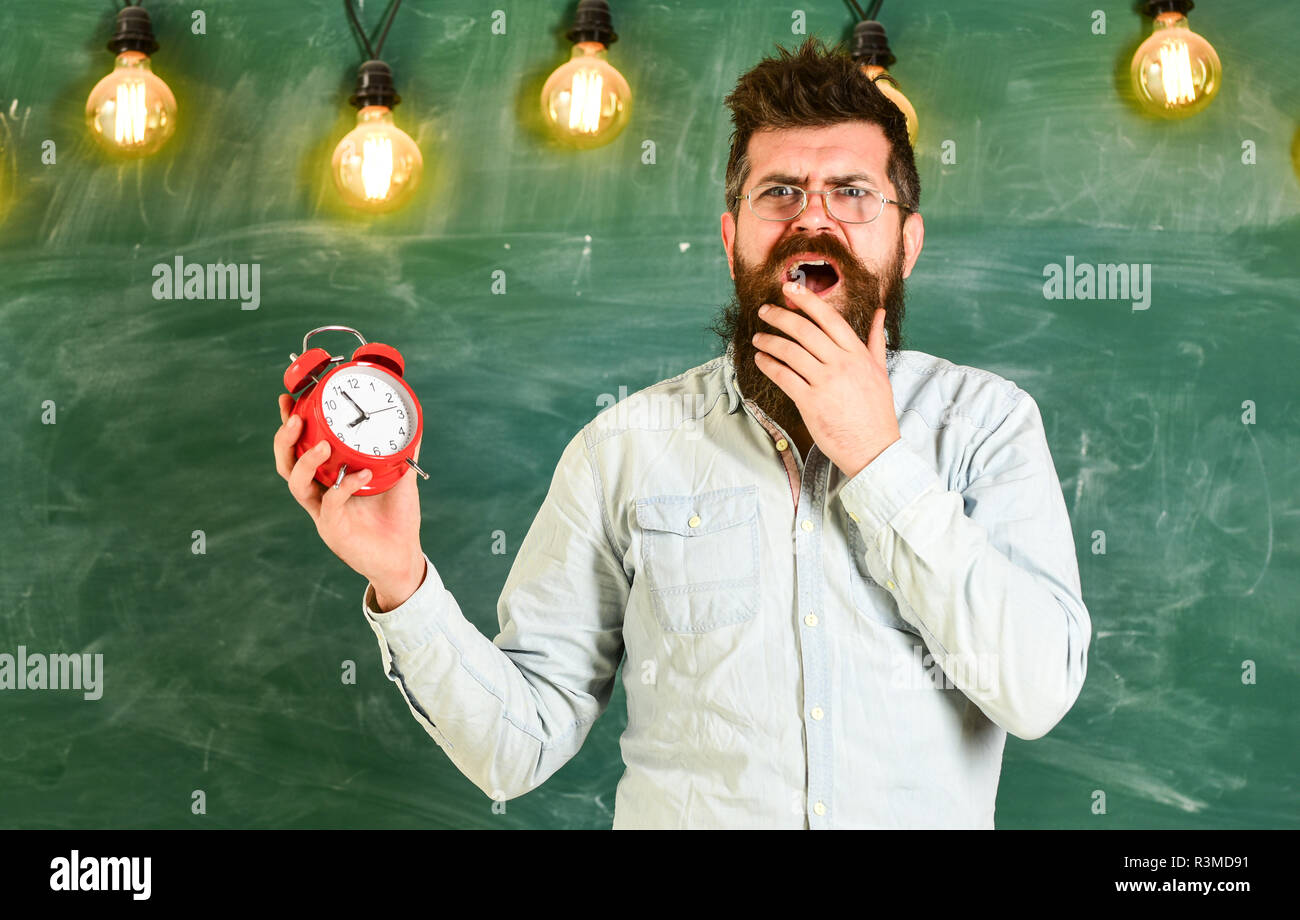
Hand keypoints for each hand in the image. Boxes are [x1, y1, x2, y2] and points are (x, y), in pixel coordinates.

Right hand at [274, 394, 425, 609]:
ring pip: (296, 484)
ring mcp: (323, 513)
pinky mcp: (333, 529)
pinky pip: (330, 503)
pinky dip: (344, 485)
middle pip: (286, 464)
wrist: (404, 558)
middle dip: (286, 439)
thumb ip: (400, 452)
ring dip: (306, 461)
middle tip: (296, 417)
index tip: (288, 399)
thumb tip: (412, 423)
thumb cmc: (397, 519)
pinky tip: (362, 473)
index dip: (291, 425)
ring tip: (324, 444)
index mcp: (329, 478)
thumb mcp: (399, 478)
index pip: (301, 448)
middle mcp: (320, 494)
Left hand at [751, 279, 900, 479]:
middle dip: (781, 316)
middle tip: (765, 310)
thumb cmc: (876, 411)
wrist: (874, 448)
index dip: (808, 300)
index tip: (790, 288)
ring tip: (758, 337)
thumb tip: (880, 314)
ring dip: (769, 341)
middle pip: (804, 330)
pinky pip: (783, 376)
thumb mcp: (880, 371)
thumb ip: (875, 341)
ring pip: (790, 352)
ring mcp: (825, 382)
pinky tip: (761, 360)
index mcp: (858, 354)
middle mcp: (841, 364)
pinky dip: (769, 365)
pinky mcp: (810, 402)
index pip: (829, 318)